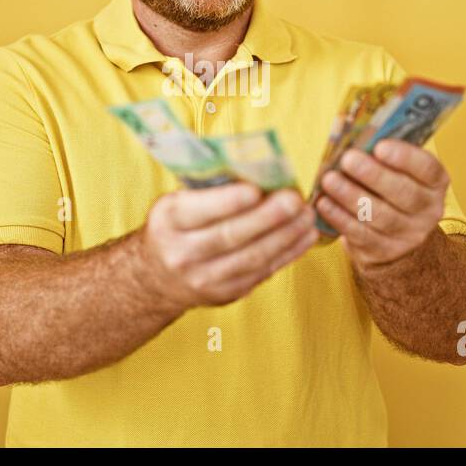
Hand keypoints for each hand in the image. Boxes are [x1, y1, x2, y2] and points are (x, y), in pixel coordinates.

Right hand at [136, 182, 317, 309]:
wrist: (158, 277)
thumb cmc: (177, 227)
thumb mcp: (178, 203)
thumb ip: (210, 190)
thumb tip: (259, 170)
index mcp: (167, 221)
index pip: (198, 211)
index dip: (228, 202)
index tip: (256, 189)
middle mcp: (181, 254)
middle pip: (230, 236)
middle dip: (267, 218)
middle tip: (295, 200)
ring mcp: (204, 279)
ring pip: (251, 258)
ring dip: (285, 236)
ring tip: (307, 216)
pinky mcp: (226, 294)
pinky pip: (262, 272)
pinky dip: (288, 253)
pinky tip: (305, 236)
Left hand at [315, 139, 447, 268]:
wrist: (396, 237)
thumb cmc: (391, 189)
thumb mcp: (397, 171)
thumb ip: (383, 154)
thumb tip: (350, 131)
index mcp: (436, 183)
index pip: (428, 169)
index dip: (405, 157)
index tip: (380, 146)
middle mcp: (428, 210)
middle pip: (403, 193)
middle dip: (373, 175)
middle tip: (348, 159)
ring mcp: (409, 235)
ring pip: (380, 215)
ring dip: (351, 195)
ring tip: (329, 179)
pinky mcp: (385, 252)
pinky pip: (361, 234)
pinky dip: (340, 217)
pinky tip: (324, 203)